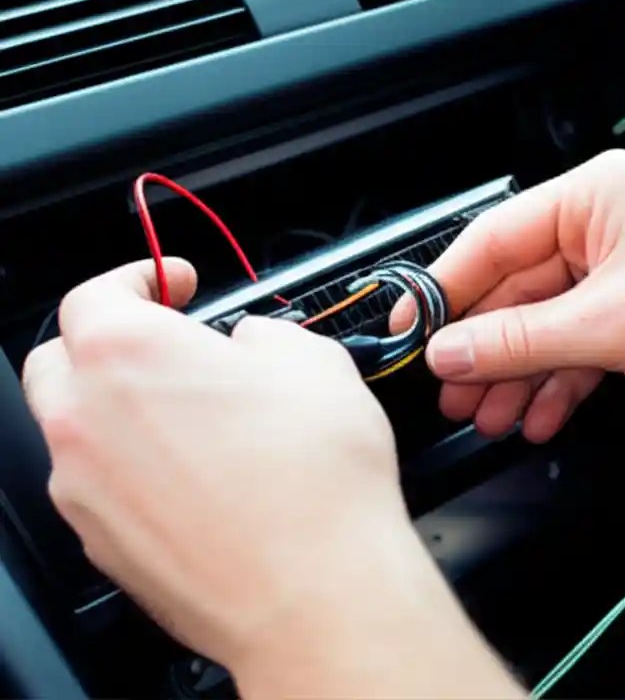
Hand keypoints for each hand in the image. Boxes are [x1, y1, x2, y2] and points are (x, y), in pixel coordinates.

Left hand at [22, 260, 518, 697]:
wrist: (315, 591)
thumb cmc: (315, 481)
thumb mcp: (317, 362)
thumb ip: (266, 334)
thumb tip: (252, 345)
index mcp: (126, 353)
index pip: (97, 293)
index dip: (140, 278)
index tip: (173, 283)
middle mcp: (85, 418)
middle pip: (61, 360)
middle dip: (107, 345)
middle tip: (168, 350)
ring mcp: (83, 489)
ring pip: (78, 430)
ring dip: (120, 415)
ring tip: (198, 427)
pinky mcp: (102, 545)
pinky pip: (102, 491)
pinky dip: (136, 475)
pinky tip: (203, 486)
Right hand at [396, 150, 624, 442]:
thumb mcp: (611, 324)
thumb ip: (522, 340)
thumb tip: (454, 349)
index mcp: (592, 200)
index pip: (493, 241)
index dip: (448, 290)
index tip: (414, 331)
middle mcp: (604, 230)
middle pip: (517, 291)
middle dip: (485, 348)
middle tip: (451, 391)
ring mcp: (622, 275)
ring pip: (547, 327)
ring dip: (518, 375)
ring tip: (488, 415)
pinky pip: (580, 349)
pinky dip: (560, 383)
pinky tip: (540, 417)